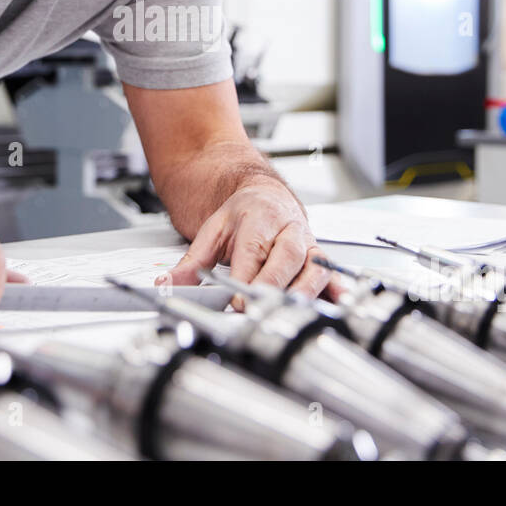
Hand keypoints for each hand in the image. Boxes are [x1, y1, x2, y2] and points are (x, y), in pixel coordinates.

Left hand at [156, 180, 344, 308]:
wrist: (265, 194)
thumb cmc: (242, 214)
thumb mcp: (211, 231)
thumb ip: (190, 262)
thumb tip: (166, 284)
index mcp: (259, 218)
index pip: (252, 251)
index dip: (246, 277)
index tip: (236, 301)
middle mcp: (288, 229)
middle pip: (286, 257)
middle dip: (274, 284)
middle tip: (260, 308)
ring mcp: (307, 243)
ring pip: (313, 266)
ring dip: (306, 290)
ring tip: (294, 310)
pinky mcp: (318, 257)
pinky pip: (331, 272)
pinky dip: (336, 288)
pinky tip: (338, 302)